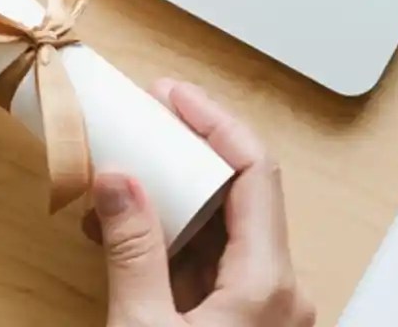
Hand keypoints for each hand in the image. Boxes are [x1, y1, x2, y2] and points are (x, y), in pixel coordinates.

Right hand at [86, 80, 314, 326]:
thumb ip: (132, 253)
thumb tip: (117, 180)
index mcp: (268, 283)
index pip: (256, 171)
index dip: (214, 122)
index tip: (172, 94)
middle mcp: (279, 290)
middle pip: (241, 194)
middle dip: (187, 155)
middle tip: (144, 122)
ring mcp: (265, 310)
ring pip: (224, 231)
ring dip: (174, 202)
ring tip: (120, 177)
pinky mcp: (243, 325)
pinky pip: (213, 267)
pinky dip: (174, 245)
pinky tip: (129, 233)